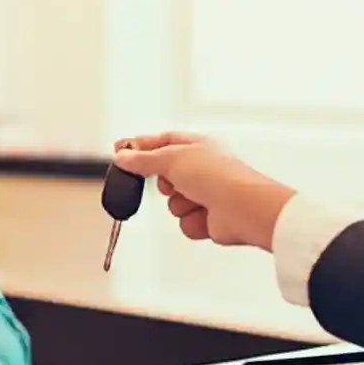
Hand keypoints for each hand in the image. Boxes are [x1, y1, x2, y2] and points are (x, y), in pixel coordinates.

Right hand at [113, 133, 295, 249]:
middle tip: (173, 182)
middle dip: (164, 183)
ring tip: (198, 201)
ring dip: (180, 205)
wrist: (244, 209)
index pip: (161, 142)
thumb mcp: (172, 159)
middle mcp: (201, 169)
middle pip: (163, 176)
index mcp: (197, 146)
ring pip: (172, 203)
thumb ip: (144, 159)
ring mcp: (206, 194)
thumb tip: (122, 156)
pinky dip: (193, 222)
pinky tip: (207, 216)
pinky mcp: (208, 218)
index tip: (119, 152)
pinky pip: (185, 222)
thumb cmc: (218, 177)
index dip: (140, 147)